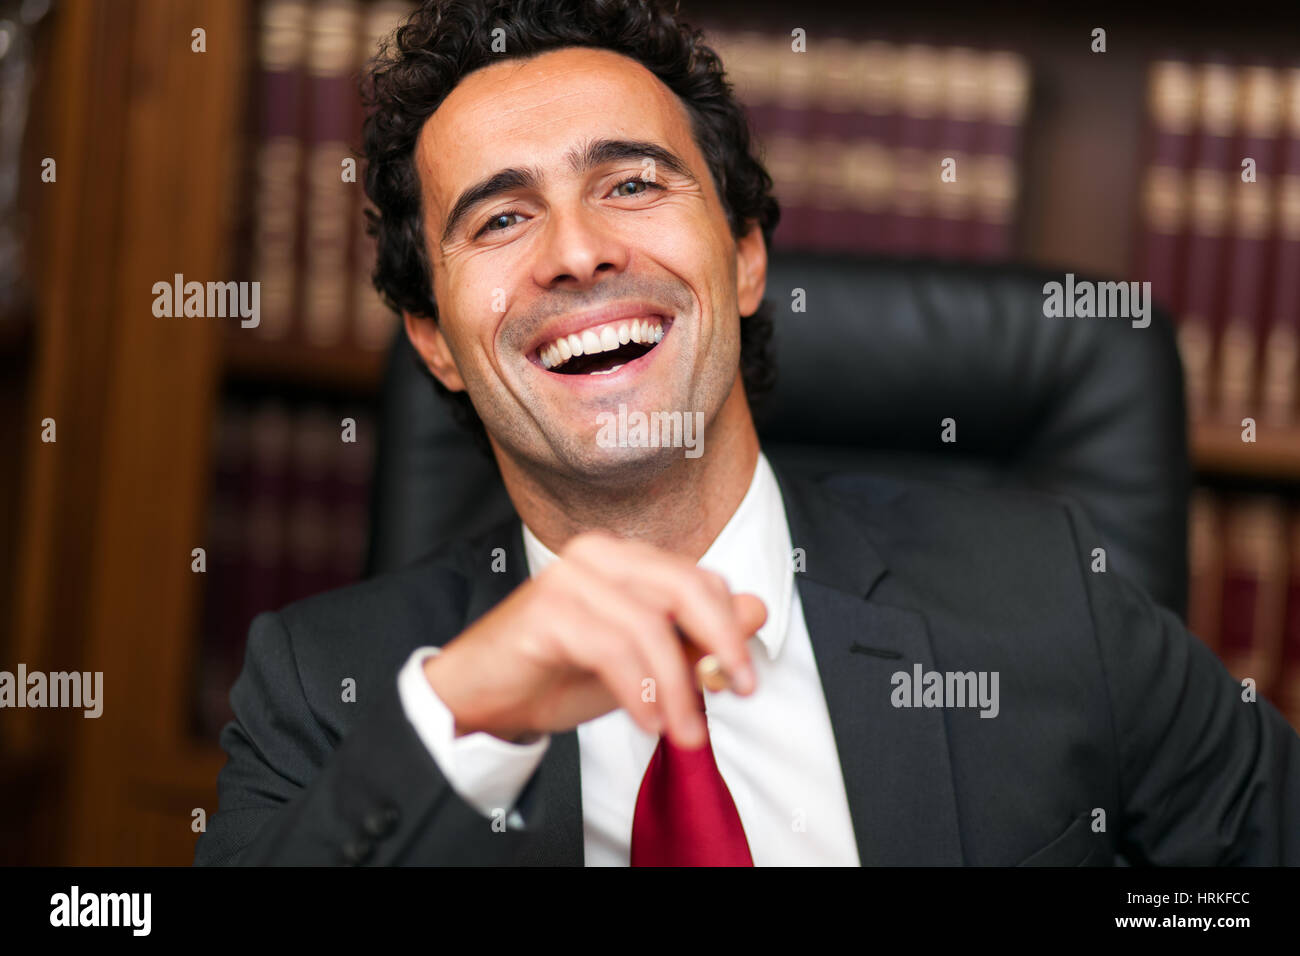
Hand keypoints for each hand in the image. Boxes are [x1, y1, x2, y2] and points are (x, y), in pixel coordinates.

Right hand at [423, 531, 766, 748]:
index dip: (731, 627)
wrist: (481, 698)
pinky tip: (648, 722)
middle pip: (685, 588)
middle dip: (722, 642)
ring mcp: (569, 579)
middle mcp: (598, 555)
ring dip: (677, 687)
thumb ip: (694, 637)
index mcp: (624, 557)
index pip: (700, 578)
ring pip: (650, 626)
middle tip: (741, 690)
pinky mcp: (545, 612)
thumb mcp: (643, 661)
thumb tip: (756, 610)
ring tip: (684, 731)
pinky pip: (612, 649)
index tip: (745, 678)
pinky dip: (639, 690)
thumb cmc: (559, 675)